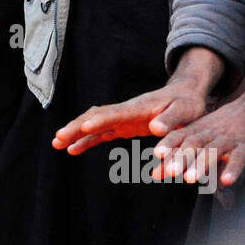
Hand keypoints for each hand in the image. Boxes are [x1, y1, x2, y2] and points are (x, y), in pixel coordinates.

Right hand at [52, 79, 208, 154]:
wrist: (185, 96)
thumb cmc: (187, 104)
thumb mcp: (185, 111)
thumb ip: (171, 120)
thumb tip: (155, 129)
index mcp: (139, 108)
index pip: (115, 113)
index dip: (100, 120)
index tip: (84, 127)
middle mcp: (125, 111)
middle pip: (96, 117)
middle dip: (77, 127)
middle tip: (59, 138)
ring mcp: (122, 118)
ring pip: (94, 124)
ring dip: (75, 133)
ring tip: (57, 144)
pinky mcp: (123, 126)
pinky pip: (101, 133)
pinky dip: (86, 141)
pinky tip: (74, 149)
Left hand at [152, 74, 244, 187]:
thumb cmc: (218, 128)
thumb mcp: (196, 137)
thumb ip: (176, 156)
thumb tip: (154, 174)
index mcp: (195, 131)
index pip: (179, 137)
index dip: (168, 145)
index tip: (156, 155)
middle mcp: (209, 135)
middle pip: (194, 145)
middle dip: (182, 158)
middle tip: (171, 172)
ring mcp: (227, 141)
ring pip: (213, 152)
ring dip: (201, 165)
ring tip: (190, 179)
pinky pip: (238, 159)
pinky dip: (233, 169)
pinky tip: (226, 181)